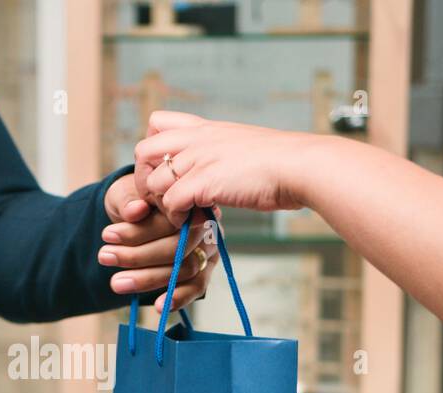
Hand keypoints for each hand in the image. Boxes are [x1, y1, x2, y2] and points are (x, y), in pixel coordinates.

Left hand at [101, 172, 216, 311]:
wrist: (137, 213)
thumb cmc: (134, 200)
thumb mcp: (125, 192)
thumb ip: (129, 199)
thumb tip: (135, 211)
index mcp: (189, 198)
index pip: (168, 219)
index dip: (139, 231)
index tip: (107, 235)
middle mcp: (206, 223)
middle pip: (179, 246)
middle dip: (138, 256)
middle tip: (105, 257)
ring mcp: (207, 248)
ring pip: (185, 268)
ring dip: (148, 278)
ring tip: (116, 282)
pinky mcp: (204, 269)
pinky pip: (197, 286)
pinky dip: (179, 297)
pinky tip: (158, 306)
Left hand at [134, 110, 325, 226]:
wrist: (300, 166)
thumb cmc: (281, 163)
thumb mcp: (243, 148)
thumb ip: (222, 156)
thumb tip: (221, 175)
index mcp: (205, 128)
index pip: (156, 122)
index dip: (153, 148)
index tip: (168, 168)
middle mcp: (196, 139)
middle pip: (143, 151)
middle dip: (145, 178)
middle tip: (164, 197)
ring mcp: (198, 159)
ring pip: (153, 181)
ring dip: (162, 203)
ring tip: (184, 214)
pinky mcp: (204, 182)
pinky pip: (170, 202)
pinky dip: (177, 217)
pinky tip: (196, 221)